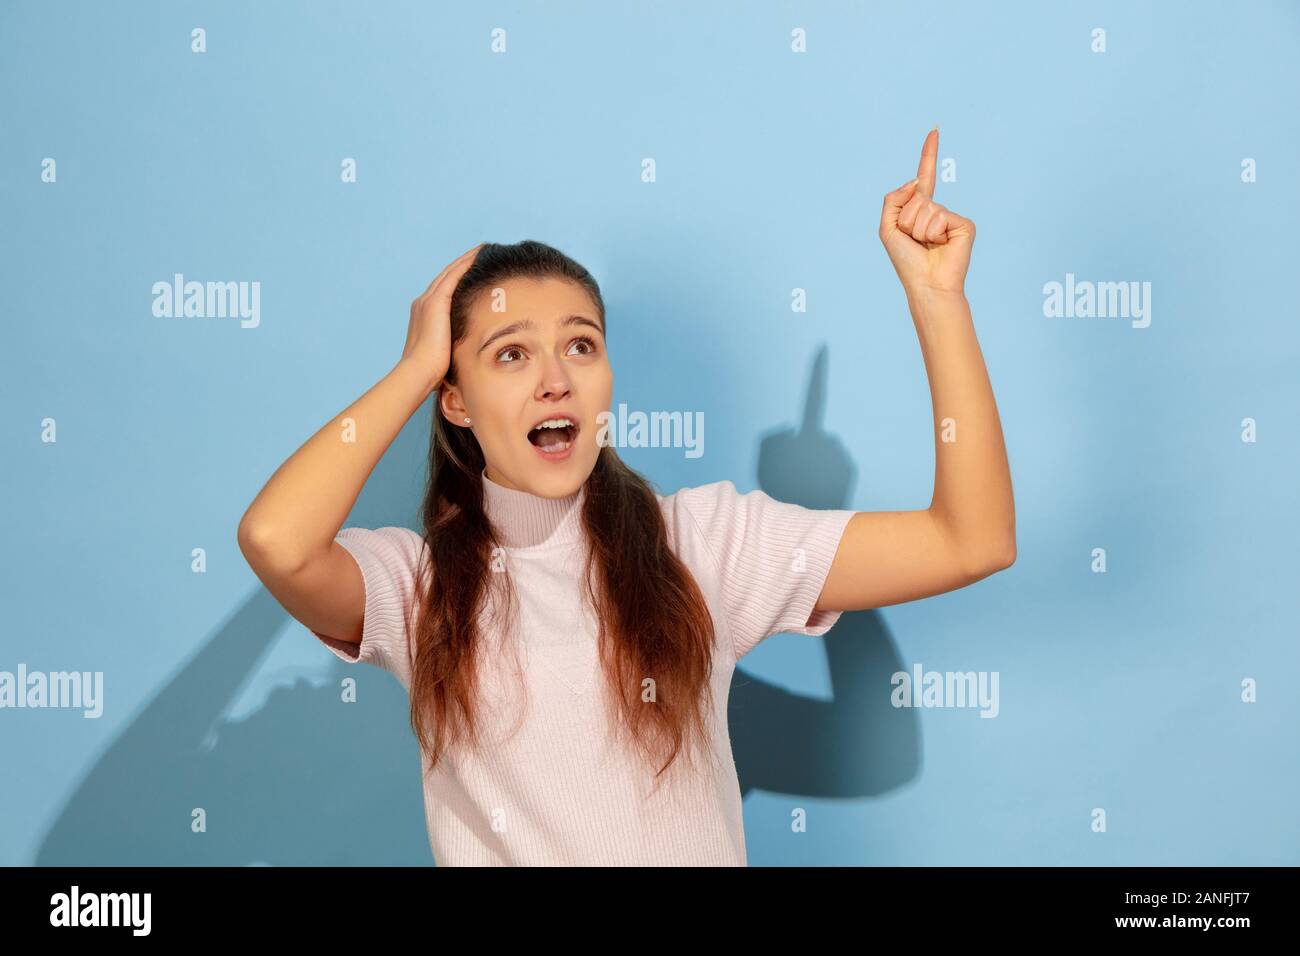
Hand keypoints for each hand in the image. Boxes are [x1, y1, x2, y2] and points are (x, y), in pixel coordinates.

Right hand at [401, 244, 482, 390]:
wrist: (418, 371)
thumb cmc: (431, 370)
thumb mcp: (444, 351)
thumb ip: (452, 342)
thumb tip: (467, 349)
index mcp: (424, 313)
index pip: (444, 289)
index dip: (458, 277)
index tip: (472, 269)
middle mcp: (423, 302)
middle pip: (446, 276)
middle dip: (463, 263)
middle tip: (480, 252)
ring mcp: (427, 301)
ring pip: (450, 273)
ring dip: (466, 260)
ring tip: (482, 250)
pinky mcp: (435, 303)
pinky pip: (452, 277)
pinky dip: (464, 266)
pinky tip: (477, 258)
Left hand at [878, 128, 974, 296]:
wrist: (926, 284)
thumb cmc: (907, 262)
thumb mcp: (887, 229)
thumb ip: (893, 199)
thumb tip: (915, 181)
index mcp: (921, 209)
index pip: (925, 176)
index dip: (928, 154)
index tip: (934, 130)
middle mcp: (938, 210)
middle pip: (915, 198)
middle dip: (907, 221)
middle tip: (915, 241)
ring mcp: (952, 216)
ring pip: (925, 208)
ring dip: (918, 229)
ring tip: (926, 246)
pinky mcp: (965, 224)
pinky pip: (939, 216)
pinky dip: (932, 233)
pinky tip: (940, 245)